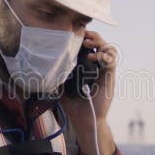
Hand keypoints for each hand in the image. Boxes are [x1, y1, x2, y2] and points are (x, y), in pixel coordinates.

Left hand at [60, 30, 117, 154]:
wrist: (85, 120)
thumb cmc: (74, 105)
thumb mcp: (61, 87)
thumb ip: (56, 76)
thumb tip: (42, 67)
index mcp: (87, 66)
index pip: (90, 46)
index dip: (85, 37)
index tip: (75, 33)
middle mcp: (98, 67)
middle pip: (101, 43)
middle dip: (93, 36)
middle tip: (83, 36)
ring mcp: (105, 72)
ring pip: (109, 49)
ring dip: (100, 43)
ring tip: (88, 44)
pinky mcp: (109, 78)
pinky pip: (111, 62)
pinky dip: (104, 57)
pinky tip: (94, 57)